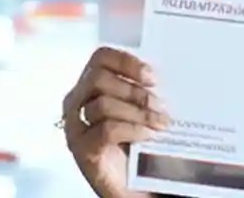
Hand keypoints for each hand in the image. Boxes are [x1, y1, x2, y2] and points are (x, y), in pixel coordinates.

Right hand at [62, 47, 167, 197]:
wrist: (136, 187)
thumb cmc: (139, 147)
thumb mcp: (140, 111)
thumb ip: (144, 91)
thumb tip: (168, 74)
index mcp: (89, 87)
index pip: (100, 58)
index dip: (126, 61)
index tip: (151, 75)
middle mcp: (76, 104)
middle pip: (98, 78)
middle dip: (134, 89)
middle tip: (160, 104)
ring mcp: (76, 128)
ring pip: (103, 103)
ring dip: (138, 112)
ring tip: (161, 123)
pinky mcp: (82, 150)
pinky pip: (107, 129)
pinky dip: (132, 129)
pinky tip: (148, 135)